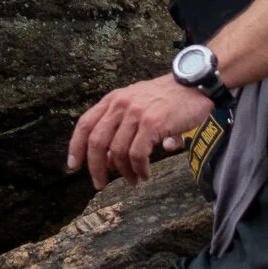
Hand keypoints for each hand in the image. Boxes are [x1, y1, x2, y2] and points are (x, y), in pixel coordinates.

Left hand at [67, 75, 214, 189]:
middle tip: (99, 184)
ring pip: (117, 151)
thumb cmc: (167, 98)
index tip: (73, 166)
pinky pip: (137, 154)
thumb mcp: (137, 104)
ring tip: (133, 180)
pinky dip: (139, 169)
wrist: (194, 84)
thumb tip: (107, 160)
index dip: (76, 147)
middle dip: (95, 168)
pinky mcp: (152, 123)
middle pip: (96, 141)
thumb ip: (120, 127)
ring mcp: (136, 113)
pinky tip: (145, 174)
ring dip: (123, 172)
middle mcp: (120, 105)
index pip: (85, 124)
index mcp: (113, 100)